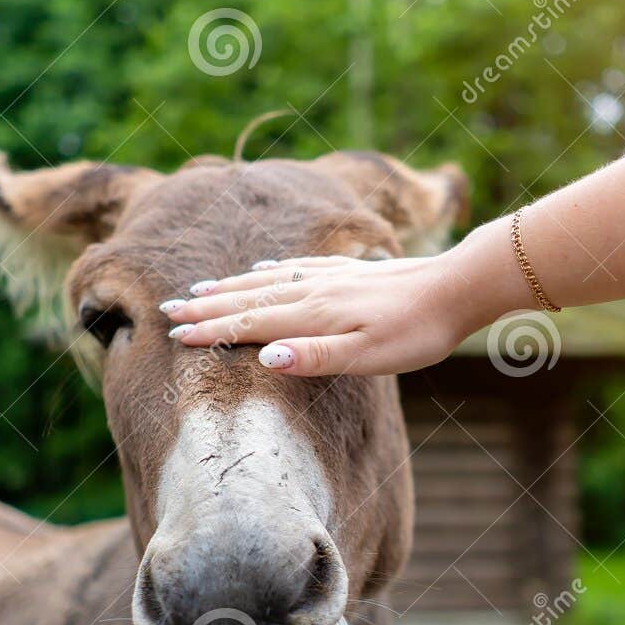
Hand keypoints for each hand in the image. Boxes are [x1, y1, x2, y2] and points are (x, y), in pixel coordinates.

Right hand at [160, 223, 526, 375]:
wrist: (456, 289)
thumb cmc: (416, 332)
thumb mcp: (368, 356)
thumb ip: (315, 356)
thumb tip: (264, 357)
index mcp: (313, 315)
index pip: (251, 325)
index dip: (212, 331)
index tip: (174, 336)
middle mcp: (314, 291)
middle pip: (250, 300)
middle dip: (207, 308)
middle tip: (167, 311)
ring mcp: (330, 277)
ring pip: (267, 281)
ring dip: (230, 288)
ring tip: (199, 290)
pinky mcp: (348, 271)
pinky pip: (294, 268)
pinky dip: (267, 270)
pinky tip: (260, 267)